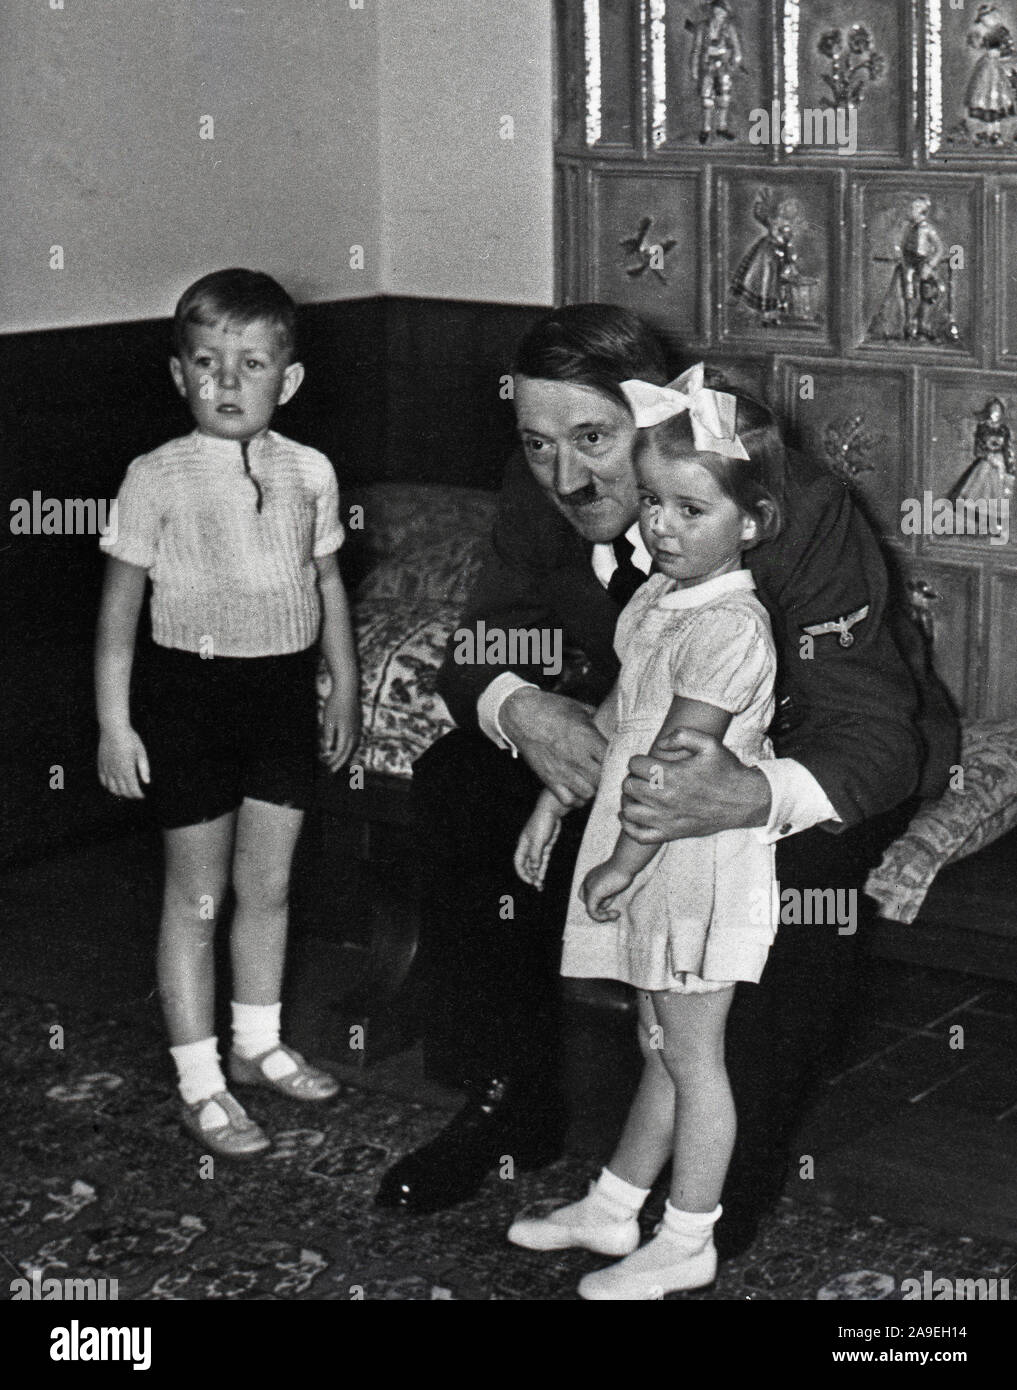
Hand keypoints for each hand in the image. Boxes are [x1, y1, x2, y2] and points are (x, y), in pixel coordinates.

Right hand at [97, 725, 149, 798]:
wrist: (113, 729)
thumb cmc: (130, 739)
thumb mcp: (141, 752)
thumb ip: (144, 768)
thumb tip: (147, 782)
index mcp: (127, 769)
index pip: (133, 789)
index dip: (138, 795)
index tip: (143, 796)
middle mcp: (116, 772)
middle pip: (123, 791)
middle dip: (131, 795)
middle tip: (136, 795)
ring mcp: (107, 769)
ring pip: (112, 788)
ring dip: (119, 793)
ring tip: (126, 792)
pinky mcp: (101, 765)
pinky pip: (103, 781)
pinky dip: (108, 786)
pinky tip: (113, 786)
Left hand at [319, 684, 360, 772]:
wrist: (347, 690)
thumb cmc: (335, 704)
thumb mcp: (328, 720)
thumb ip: (329, 736)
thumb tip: (328, 750)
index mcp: (346, 732)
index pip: (340, 752)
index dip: (334, 761)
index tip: (327, 768)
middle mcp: (354, 733)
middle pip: (348, 752)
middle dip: (340, 762)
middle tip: (332, 770)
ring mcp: (357, 728)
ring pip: (353, 747)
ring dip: (346, 756)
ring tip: (338, 762)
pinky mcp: (358, 724)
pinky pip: (355, 741)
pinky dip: (350, 748)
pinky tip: (346, 748)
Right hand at [501, 688, 605, 808]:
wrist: (521, 715)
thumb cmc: (551, 709)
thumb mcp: (580, 710)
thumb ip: (597, 722)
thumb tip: (611, 725)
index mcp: (588, 739)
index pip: (613, 761)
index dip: (616, 763)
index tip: (615, 760)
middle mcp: (577, 758)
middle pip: (602, 780)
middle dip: (606, 778)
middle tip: (604, 773)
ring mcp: (562, 771)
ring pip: (588, 793)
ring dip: (592, 789)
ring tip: (591, 781)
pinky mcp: (549, 779)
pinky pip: (568, 800)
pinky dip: (575, 798)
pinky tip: (576, 789)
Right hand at [513, 803, 561, 890]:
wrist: (552, 812)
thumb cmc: (542, 823)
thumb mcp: (538, 839)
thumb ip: (535, 854)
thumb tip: (534, 868)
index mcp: (523, 845)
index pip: (519, 862)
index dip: (522, 873)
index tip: (529, 881)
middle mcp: (529, 848)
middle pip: (527, 865)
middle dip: (531, 876)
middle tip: (537, 886)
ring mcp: (537, 848)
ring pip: (535, 865)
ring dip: (537, 875)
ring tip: (539, 886)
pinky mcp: (545, 847)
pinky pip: (542, 861)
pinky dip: (542, 869)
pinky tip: (542, 877)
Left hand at [580, 860, 632, 922]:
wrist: (625, 863)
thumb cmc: (623, 871)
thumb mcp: (613, 885)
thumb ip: (607, 894)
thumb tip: (604, 907)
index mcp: (590, 878)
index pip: (586, 894)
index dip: (598, 902)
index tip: (612, 903)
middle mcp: (586, 882)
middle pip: (587, 902)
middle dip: (600, 908)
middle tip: (614, 910)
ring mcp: (588, 887)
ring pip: (590, 908)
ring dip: (603, 915)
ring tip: (616, 914)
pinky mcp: (593, 893)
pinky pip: (592, 911)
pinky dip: (601, 917)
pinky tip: (614, 914)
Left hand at [620, 728, 771, 842]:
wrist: (744, 801)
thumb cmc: (726, 770)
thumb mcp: (709, 743)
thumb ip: (681, 735)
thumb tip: (659, 745)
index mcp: (672, 775)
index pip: (634, 765)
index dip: (638, 760)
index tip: (649, 763)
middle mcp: (666, 798)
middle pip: (628, 786)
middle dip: (633, 778)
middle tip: (645, 778)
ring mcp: (667, 819)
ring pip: (629, 810)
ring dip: (630, 800)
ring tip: (640, 795)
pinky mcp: (671, 834)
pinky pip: (639, 835)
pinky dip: (630, 826)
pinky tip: (635, 814)